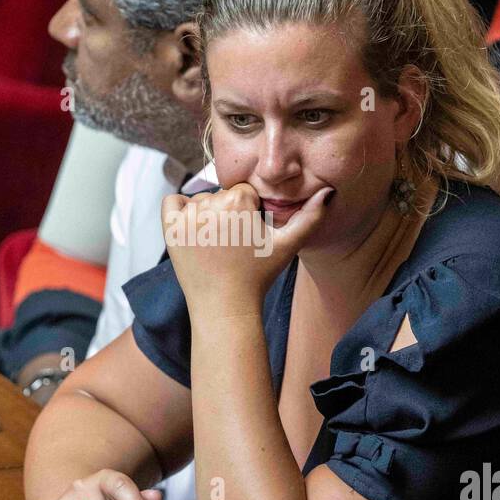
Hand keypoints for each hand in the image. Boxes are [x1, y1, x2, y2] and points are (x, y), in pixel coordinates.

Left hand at [161, 182, 333, 307]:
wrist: (225, 307)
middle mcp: (211, 203)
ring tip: (216, 245)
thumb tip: (329, 191)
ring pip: (200, 200)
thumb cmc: (257, 277)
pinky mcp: (170, 228)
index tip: (248, 237)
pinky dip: (180, 210)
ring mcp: (188, 216)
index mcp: (240, 200)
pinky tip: (194, 231)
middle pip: (221, 195)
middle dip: (228, 214)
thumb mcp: (288, 245)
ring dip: (206, 215)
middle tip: (233, 245)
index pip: (244, 192)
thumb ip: (310, 217)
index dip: (249, 214)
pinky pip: (172, 202)